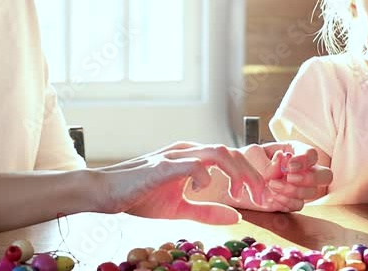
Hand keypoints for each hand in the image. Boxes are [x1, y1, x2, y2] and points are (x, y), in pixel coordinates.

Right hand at [92, 142, 268, 223]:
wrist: (105, 193)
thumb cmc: (139, 196)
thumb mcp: (180, 208)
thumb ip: (207, 211)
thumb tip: (236, 217)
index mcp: (192, 157)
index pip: (230, 158)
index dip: (250, 175)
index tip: (261, 198)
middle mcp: (186, 150)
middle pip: (230, 152)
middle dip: (251, 174)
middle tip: (262, 197)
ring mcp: (174, 156)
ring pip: (217, 152)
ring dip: (236, 172)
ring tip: (241, 194)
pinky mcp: (161, 166)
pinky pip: (192, 163)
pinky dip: (205, 175)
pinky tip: (204, 188)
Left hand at [237, 142, 331, 211]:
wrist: (232, 181)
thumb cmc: (244, 162)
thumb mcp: (253, 154)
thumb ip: (269, 160)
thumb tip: (282, 161)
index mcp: (294, 150)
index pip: (312, 154)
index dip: (305, 160)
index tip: (290, 165)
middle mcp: (302, 169)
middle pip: (325, 175)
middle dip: (309, 178)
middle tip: (289, 178)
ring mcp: (299, 186)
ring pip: (312, 192)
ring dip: (293, 191)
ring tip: (272, 187)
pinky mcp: (291, 201)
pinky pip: (298, 205)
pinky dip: (286, 202)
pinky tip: (272, 197)